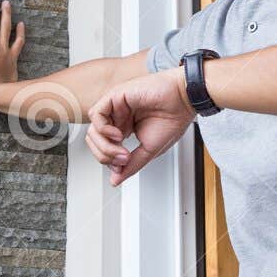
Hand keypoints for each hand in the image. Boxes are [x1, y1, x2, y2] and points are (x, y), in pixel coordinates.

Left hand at [86, 68, 195, 185]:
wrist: (184, 101)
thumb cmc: (172, 120)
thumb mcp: (149, 150)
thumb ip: (130, 165)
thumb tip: (115, 180)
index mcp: (125, 128)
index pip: (103, 148)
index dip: (109, 160)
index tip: (124, 165)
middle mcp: (118, 118)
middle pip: (95, 140)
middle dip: (105, 155)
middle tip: (122, 159)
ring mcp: (115, 107)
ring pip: (92, 130)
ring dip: (104, 145)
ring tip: (121, 149)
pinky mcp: (115, 96)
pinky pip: (96, 115)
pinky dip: (103, 129)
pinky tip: (119, 135)